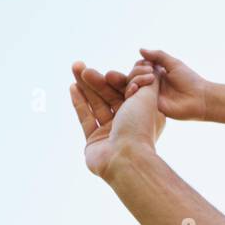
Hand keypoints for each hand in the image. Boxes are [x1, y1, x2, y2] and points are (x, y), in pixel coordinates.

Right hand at [70, 61, 165, 179]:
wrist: (125, 158)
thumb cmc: (139, 127)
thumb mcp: (148, 99)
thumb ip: (148, 82)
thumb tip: (151, 67)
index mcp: (144, 115)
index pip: (129, 92)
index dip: (118, 80)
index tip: (109, 69)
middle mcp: (128, 123)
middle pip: (110, 97)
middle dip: (96, 81)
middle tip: (81, 65)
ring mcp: (110, 133)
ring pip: (97, 105)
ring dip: (85, 87)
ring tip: (74, 69)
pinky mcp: (94, 141)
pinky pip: (86, 119)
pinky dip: (80, 103)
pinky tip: (73, 87)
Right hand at [104, 48, 209, 120]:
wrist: (200, 99)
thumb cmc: (190, 81)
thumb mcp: (174, 64)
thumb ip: (158, 56)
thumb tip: (140, 50)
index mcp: (157, 74)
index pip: (139, 68)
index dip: (140, 64)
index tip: (149, 63)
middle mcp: (152, 85)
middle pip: (133, 76)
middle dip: (137, 71)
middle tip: (151, 71)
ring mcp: (149, 96)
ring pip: (131, 86)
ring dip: (135, 79)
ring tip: (150, 78)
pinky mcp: (149, 106)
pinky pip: (134, 100)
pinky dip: (131, 91)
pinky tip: (137, 88)